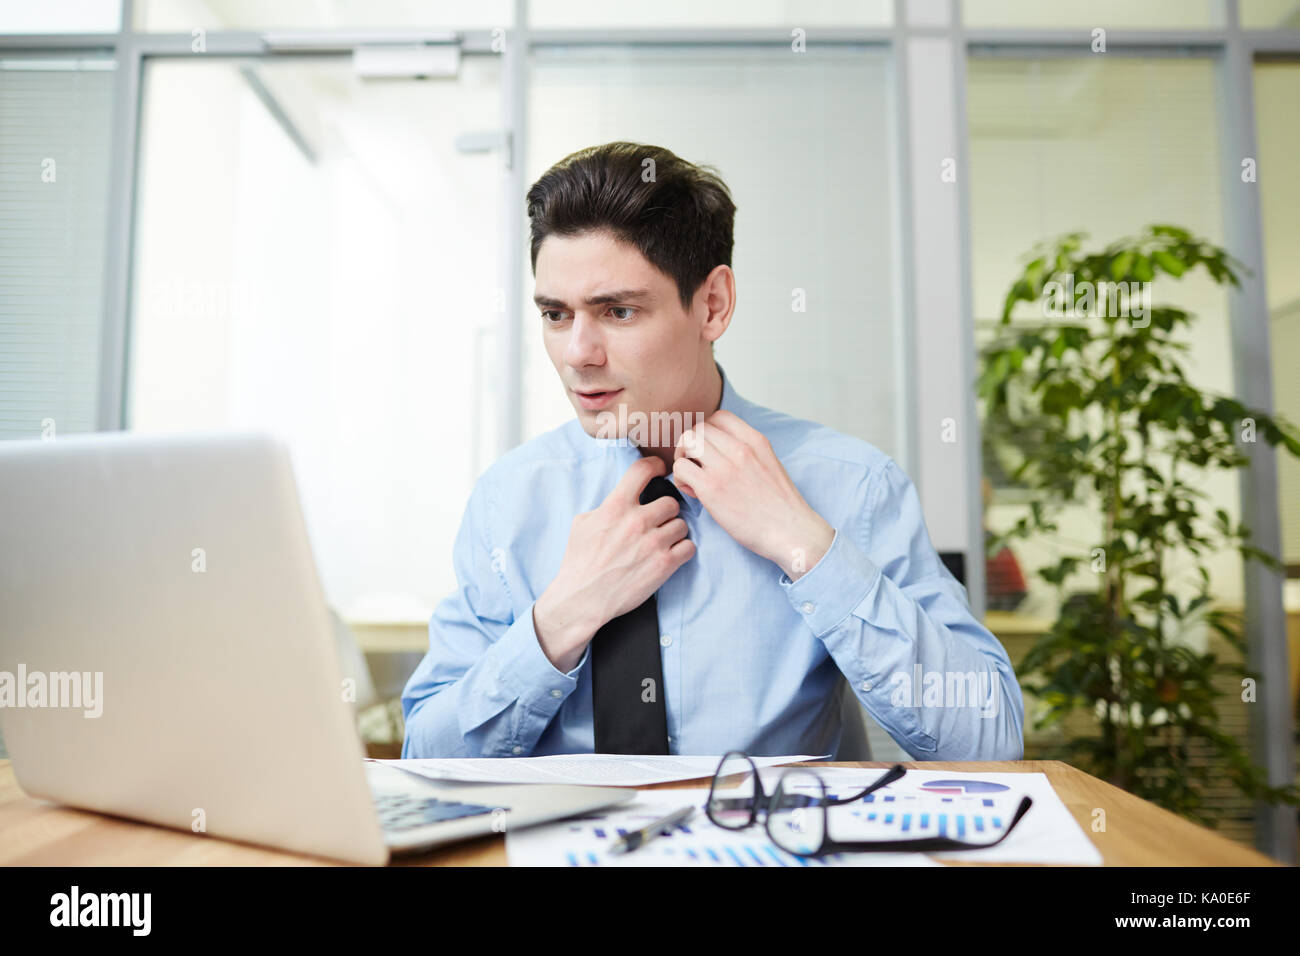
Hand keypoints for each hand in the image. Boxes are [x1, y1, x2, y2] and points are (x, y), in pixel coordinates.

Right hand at [533, 456, 695, 671]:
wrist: (582, 598)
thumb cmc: (579, 562)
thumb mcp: (583, 523)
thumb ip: (607, 506)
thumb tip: (622, 496)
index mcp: (615, 507)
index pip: (642, 470)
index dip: (655, 465)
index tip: (660, 469)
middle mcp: (636, 521)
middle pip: (671, 501)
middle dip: (666, 511)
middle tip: (658, 522)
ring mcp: (653, 543)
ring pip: (682, 524)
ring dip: (674, 532)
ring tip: (662, 542)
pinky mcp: (664, 565)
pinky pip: (689, 547)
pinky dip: (682, 551)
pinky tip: (670, 555)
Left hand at [672, 409, 832, 579]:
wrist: (790, 531)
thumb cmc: (780, 505)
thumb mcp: (769, 464)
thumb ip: (748, 452)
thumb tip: (720, 451)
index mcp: (755, 440)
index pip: (719, 417)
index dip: (708, 432)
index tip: (710, 451)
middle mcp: (740, 448)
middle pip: (698, 428)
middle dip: (692, 445)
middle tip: (697, 467)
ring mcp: (725, 467)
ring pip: (686, 442)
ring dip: (683, 459)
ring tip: (693, 479)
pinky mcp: (711, 488)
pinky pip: (680, 468)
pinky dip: (681, 479)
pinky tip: (694, 492)